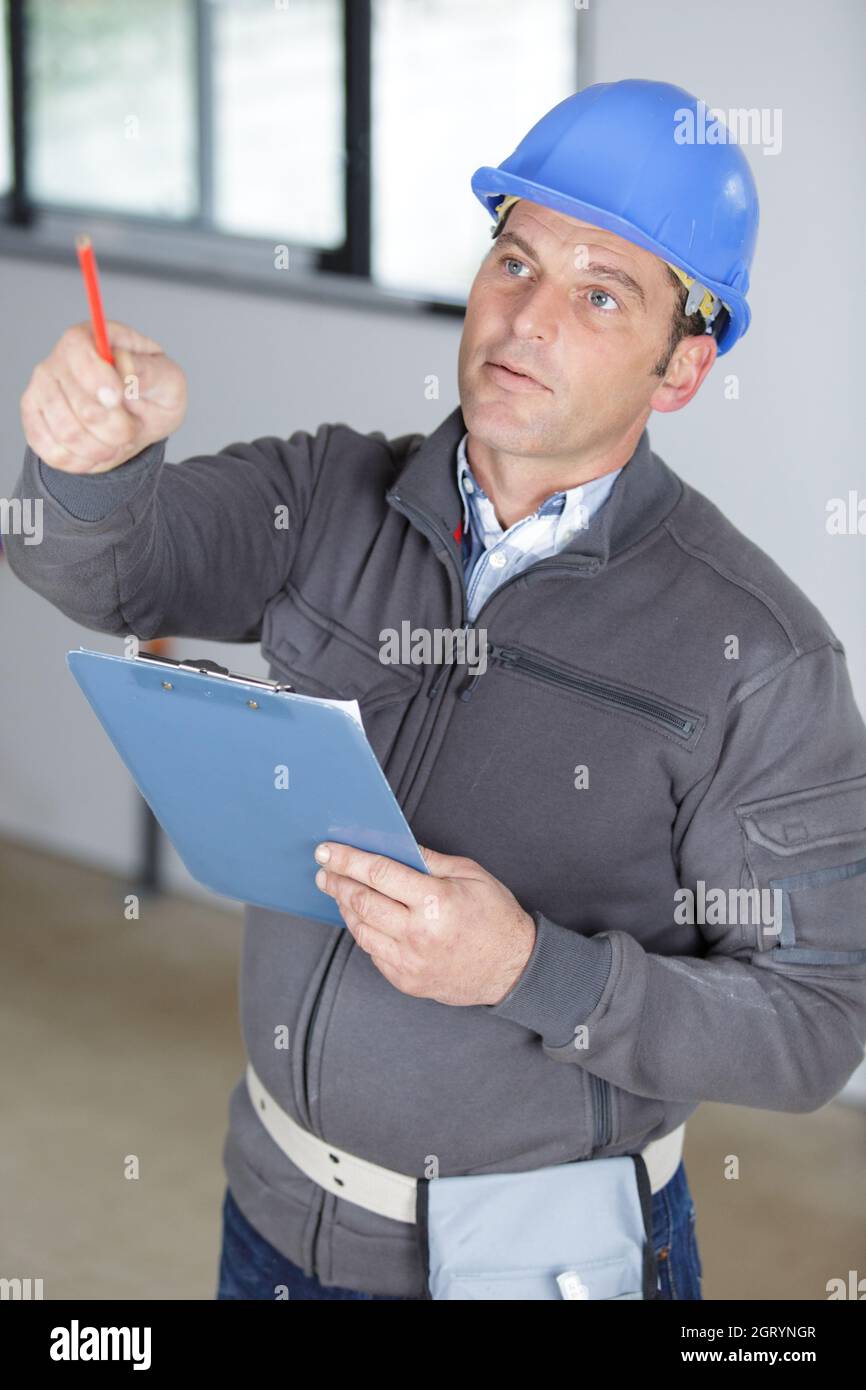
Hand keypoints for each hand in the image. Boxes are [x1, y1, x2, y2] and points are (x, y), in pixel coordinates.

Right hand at [20, 319, 186, 472]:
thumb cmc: (153, 393)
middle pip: (79, 404)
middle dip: (116, 428)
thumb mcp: (168, 380)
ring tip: (118, 441)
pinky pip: (53, 452)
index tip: (119, 398)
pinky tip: (98, 451)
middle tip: (131, 430)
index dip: (97, 378)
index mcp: (91, 338)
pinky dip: (84, 461)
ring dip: (103, 448)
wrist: (137, 423)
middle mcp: (58, 360)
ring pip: (67, 433)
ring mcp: (42, 391)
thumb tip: (122, 364)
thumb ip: (150, 371)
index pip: (77, 349)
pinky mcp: (34, 421)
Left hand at [313, 841, 536, 1005]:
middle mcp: (418, 934)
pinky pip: (373, 952)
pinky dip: (363, 931)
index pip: (378, 873)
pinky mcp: (406, 981)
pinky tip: (360, 917)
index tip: (327, 850)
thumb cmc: (496, 917)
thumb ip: (429, 859)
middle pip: (362, 901)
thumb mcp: (470, 875)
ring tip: (337, 890)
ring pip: (360, 929)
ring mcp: (410, 962)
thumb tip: (393, 845)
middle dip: (337, 881)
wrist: (512, 969)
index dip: (348, 859)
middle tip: (324, 869)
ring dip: (344, 906)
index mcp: (435, 901)